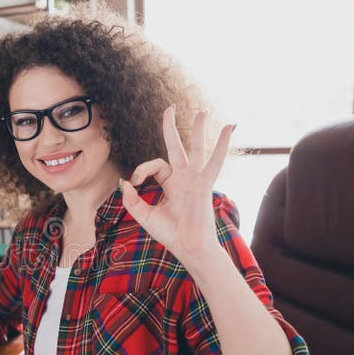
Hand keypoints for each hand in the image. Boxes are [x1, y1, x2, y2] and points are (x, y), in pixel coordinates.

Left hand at [119, 106, 234, 262]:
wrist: (188, 247)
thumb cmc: (171, 234)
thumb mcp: (145, 215)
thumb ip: (132, 200)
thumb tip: (124, 181)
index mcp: (170, 184)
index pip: (154, 166)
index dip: (142, 170)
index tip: (135, 182)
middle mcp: (183, 178)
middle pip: (176, 146)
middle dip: (172, 127)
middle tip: (171, 108)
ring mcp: (195, 179)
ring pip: (196, 148)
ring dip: (199, 129)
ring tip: (202, 111)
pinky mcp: (204, 184)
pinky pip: (214, 161)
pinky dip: (221, 145)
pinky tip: (229, 128)